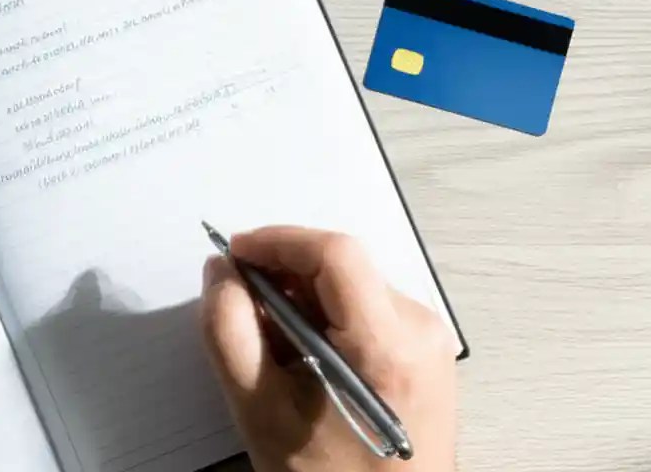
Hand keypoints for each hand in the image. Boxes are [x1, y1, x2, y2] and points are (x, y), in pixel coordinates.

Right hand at [201, 227, 456, 471]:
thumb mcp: (259, 410)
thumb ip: (228, 331)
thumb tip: (221, 271)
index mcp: (387, 346)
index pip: (335, 253)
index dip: (277, 241)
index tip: (234, 255)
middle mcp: (420, 331)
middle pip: (342, 267)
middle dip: (284, 273)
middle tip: (242, 307)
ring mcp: (429, 342)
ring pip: (352, 285)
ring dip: (303, 297)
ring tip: (271, 343)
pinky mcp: (426, 352)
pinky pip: (368, 309)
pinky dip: (327, 316)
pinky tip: (303, 355)